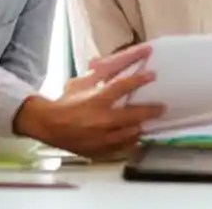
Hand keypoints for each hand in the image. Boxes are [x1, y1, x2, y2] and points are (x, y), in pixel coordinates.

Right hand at [13, 44, 164, 158]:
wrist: (48, 125)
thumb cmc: (65, 102)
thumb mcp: (81, 83)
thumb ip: (99, 75)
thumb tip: (116, 61)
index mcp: (97, 100)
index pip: (123, 87)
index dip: (140, 79)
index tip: (152, 75)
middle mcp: (103, 120)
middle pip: (135, 115)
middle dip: (151, 110)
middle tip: (162, 107)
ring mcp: (102, 138)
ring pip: (131, 134)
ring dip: (141, 127)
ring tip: (149, 122)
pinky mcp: (100, 150)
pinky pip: (122, 147)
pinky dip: (130, 141)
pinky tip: (135, 136)